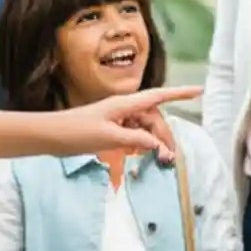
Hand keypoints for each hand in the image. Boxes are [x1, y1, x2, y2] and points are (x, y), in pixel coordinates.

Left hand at [56, 86, 202, 156]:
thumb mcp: (109, 138)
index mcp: (125, 105)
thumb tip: (158, 145)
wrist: (51, 136)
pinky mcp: (110, 128)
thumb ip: (136, 140)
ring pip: (144, 127)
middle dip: (164, 135)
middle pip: (153, 118)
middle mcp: (123, 108)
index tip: (199, 91)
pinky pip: (133, 133)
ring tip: (156, 159)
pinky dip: (139, 143)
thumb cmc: (77, 132)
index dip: (179, 94)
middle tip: (168, 158)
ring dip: (152, 141)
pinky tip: (137, 155)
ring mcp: (117, 118)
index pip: (158, 96)